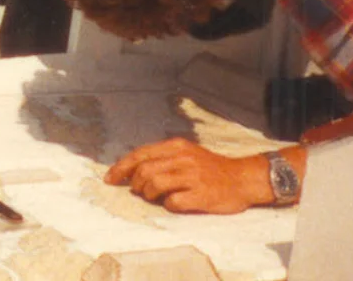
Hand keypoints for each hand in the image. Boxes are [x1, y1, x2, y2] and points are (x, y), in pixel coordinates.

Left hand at [104, 139, 276, 213]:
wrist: (243, 178)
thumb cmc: (210, 168)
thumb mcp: (186, 153)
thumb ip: (163, 158)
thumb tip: (134, 170)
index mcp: (176, 146)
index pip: (140, 154)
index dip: (121, 167)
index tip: (110, 178)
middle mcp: (182, 158)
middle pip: (144, 170)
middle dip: (134, 183)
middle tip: (137, 191)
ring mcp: (192, 176)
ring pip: (155, 184)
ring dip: (148, 194)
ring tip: (154, 197)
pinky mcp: (201, 195)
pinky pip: (174, 202)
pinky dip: (168, 205)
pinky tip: (174, 204)